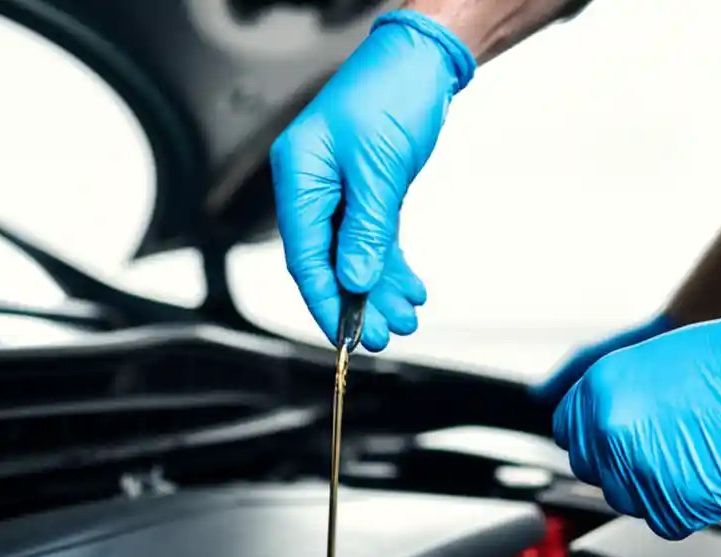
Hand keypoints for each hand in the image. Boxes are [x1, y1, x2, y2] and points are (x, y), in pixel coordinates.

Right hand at [270, 10, 475, 350]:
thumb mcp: (380, 166)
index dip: (324, 298)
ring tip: (405, 318)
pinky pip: (370, 239)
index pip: (304, 254)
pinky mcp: (363, 190)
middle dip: (357, 302)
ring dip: (379, 289)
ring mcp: (336, 189)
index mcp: (298, 175)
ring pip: (352, 255)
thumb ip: (367, 228)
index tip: (346, 334)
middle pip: (326, 260)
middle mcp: (311, 185)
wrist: (422, 57)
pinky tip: (408, 286)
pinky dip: (389, 264)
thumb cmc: (391, 91)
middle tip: (385, 335)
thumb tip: (357, 279)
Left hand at [552, 283, 720, 539]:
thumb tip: (604, 428)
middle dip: (626, 467)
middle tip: (668, 450)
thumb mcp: (652, 362)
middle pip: (596, 473)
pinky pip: (666, 522)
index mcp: (599, 388)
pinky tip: (710, 477)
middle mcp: (610, 429)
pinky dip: (688, 509)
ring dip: (657, 490)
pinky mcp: (679, 499)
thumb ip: (618, 399)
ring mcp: (642, 467)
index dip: (598, 441)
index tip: (619, 443)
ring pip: (628, 501)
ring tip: (696, 459)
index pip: (571, 435)